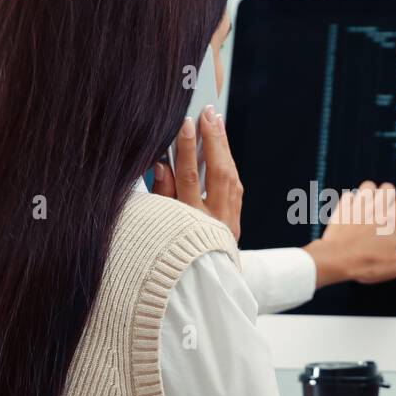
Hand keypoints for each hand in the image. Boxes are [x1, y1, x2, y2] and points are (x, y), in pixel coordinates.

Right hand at [153, 105, 242, 241]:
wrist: (198, 282)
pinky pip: (235, 186)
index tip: (186, 124)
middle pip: (218, 174)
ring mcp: (228, 222)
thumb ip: (161, 193)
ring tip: (216, 122)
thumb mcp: (159, 222)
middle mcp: (213, 222)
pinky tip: (222, 147)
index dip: (188, 150)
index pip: (189, 178)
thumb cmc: (169, 250)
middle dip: (214, 140)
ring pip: (231, 178)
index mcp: (190, 222)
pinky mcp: (235, 221)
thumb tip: (162, 163)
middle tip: (209, 113)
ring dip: (224, 147)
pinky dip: (228, 164)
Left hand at [304, 179, 395, 287]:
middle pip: (387, 188)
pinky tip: (353, 208)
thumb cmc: (367, 264)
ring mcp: (358, 207)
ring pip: (368, 186)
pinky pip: (350, 195)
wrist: (335, 260)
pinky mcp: (342, 209)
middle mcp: (376, 209)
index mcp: (392, 221)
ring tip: (371, 202)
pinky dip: (353, 199)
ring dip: (372, 191)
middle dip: (390, 193)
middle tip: (389, 204)